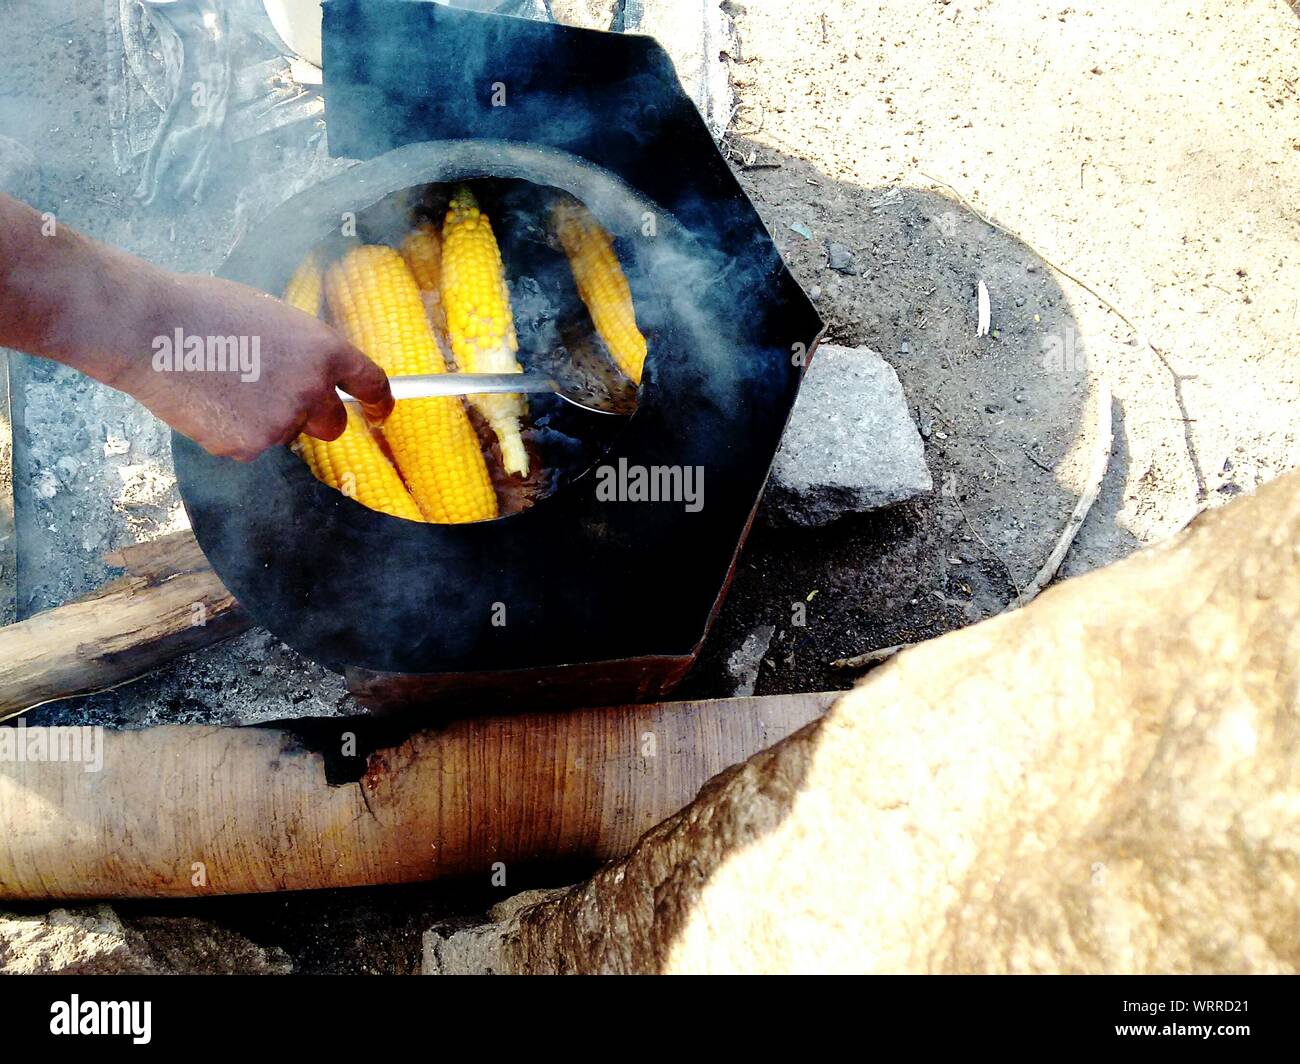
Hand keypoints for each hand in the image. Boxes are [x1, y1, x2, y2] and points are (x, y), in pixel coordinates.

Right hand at [116, 272, 392, 461]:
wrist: (149, 329)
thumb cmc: (204, 310)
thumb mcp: (273, 317)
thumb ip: (302, 350)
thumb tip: (312, 373)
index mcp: (324, 350)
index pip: (372, 384)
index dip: (380, 402)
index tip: (380, 411)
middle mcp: (312, 389)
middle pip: (334, 424)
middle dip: (315, 417)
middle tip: (278, 398)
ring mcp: (281, 421)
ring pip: (286, 432)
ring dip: (265, 418)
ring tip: (223, 382)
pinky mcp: (249, 446)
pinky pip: (251, 445)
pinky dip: (233, 430)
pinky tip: (207, 400)